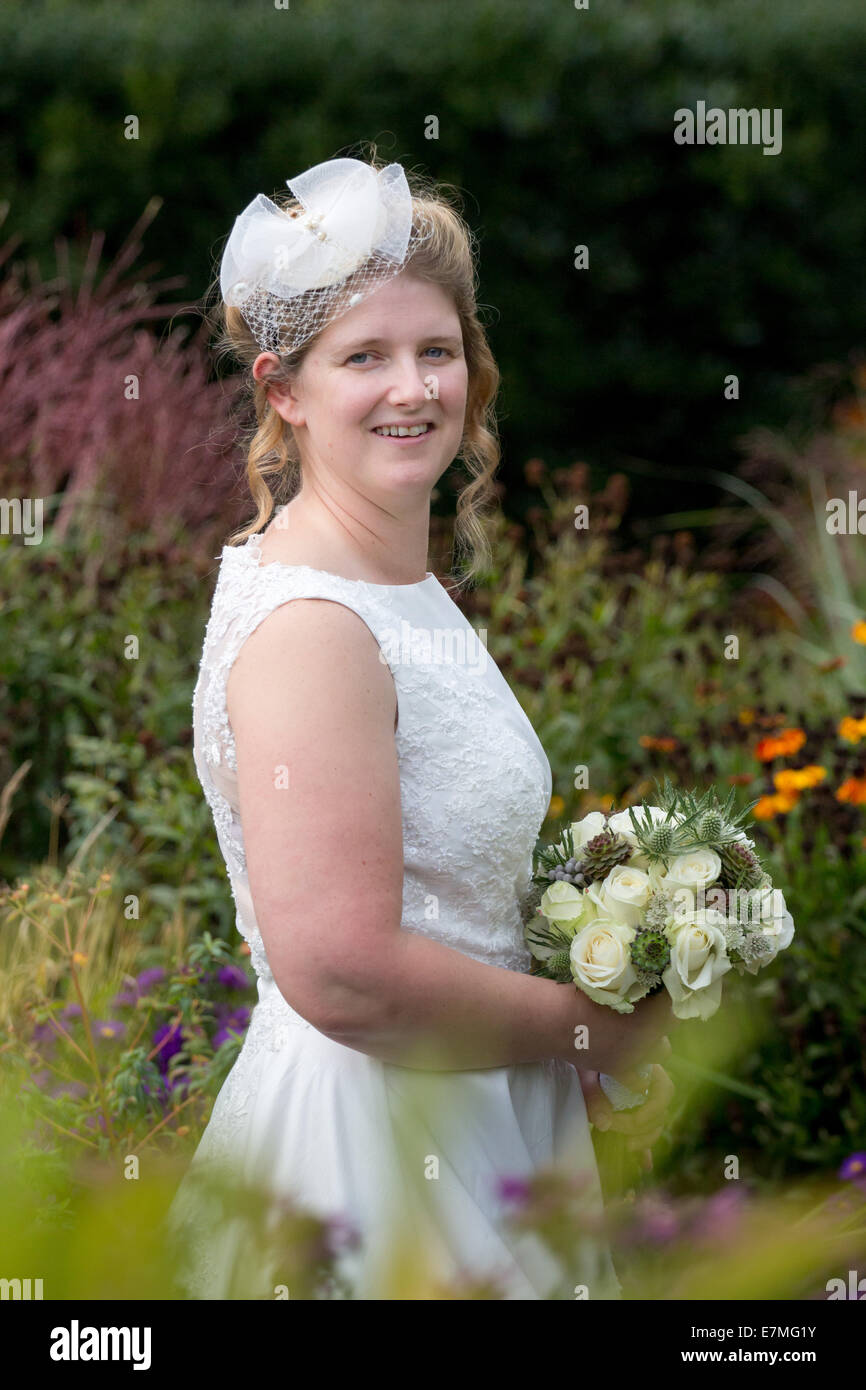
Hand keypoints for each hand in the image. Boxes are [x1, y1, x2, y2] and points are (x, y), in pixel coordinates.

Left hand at [580, 1045, 674, 1172]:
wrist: (576, 1054)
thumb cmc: (585, 1057)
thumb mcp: (587, 1072)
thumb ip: (595, 1095)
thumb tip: (604, 1124)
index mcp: (647, 1066)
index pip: (665, 1091)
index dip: (651, 1111)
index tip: (626, 1122)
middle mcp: (651, 1083)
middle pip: (661, 1112)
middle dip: (642, 1128)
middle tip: (617, 1134)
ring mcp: (645, 1099)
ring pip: (656, 1124)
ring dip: (645, 1140)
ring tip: (626, 1148)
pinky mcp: (635, 1113)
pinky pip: (646, 1132)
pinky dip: (644, 1148)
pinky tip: (643, 1166)